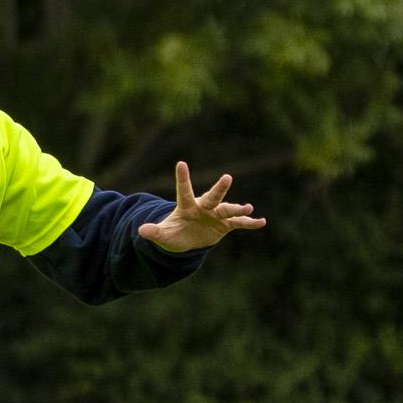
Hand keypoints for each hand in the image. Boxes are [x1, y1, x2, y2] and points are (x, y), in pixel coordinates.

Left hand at [141, 162, 265, 252]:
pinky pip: (239, 223)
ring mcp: (216, 214)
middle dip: (219, 189)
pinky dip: (250, 223)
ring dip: (238, 209)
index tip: (181, 163)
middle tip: (227, 178)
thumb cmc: (174, 233)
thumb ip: (154, 232)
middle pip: (212, 197)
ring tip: (248, 208)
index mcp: (186, 206)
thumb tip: (141, 230)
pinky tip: (261, 222)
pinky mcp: (225, 225)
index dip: (182, 178)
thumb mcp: (163, 235)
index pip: (183, 191)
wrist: (187, 239)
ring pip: (228, 209)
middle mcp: (203, 206)